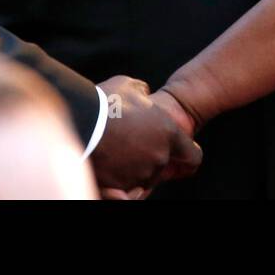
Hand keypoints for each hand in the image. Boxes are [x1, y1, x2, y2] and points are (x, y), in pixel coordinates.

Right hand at [90, 76, 201, 193]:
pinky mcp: (120, 186)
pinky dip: (117, 180)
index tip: (178, 155)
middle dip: (149, 157)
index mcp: (168, 133)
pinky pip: (124, 187)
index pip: (193, 156)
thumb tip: (144, 96)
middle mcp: (158, 157)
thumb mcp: (130, 86)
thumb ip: (143, 94)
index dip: (186, 155)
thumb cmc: (106, 101)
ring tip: (113, 151)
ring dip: (133, 168)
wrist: (81, 121)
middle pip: (162, 166)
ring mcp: (140, 174)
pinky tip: (106, 164)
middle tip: (130, 143)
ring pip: (142, 177)